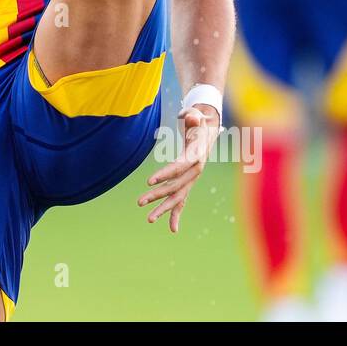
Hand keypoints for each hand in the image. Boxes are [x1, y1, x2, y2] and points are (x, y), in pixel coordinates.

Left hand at [138, 104, 220, 232]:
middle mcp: (195, 172)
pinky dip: (177, 215)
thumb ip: (193, 117)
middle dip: (158, 195)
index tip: (149, 181)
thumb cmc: (197, 123)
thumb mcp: (196, 116)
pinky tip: (172, 229)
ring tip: (148, 219)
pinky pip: (183, 201)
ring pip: (177, 197)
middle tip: (139, 202)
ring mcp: (192, 180)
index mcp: (196, 156)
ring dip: (163, 209)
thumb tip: (190, 117)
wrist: (207, 134)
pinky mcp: (188, 184)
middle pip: (175, 185)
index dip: (165, 174)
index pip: (179, 167)